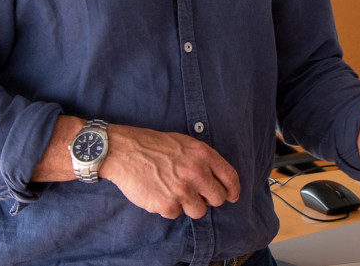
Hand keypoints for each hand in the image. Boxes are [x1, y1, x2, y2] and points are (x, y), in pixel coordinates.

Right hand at [100, 124, 239, 218]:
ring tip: (176, 193)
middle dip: (211, 200)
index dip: (233, 190)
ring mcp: (182, 190)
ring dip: (190, 206)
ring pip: (199, 211)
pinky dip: (169, 208)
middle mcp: (196, 173)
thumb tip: (218, 180)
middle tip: (200, 196)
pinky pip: (176, 214)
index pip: (230, 178)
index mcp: (204, 155)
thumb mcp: (187, 144)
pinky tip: (160, 194)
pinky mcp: (166, 204)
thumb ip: (205, 161)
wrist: (126, 151)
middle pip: (218, 198)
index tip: (232, 196)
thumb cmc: (156, 146)